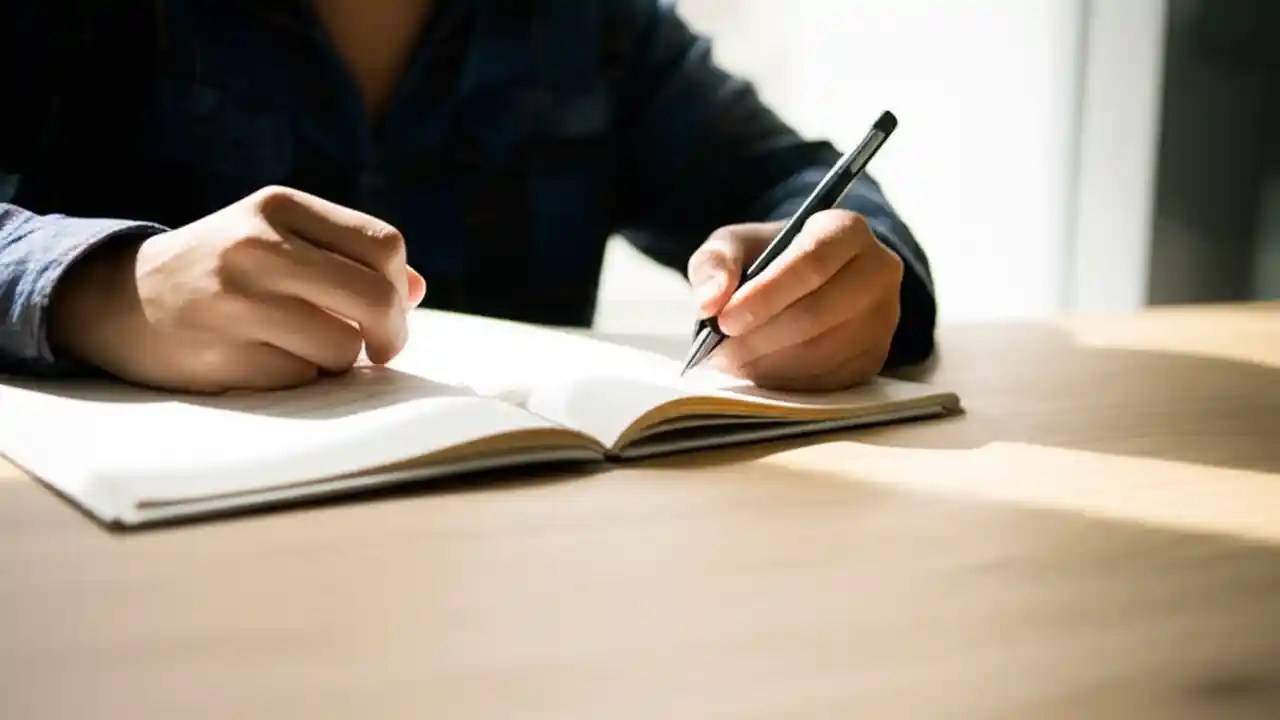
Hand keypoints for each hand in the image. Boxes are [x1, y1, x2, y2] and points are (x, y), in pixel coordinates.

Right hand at [49, 186, 426, 392]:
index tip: (390, 311)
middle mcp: (258, 246)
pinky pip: (302, 378)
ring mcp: (237, 301)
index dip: (400, 288)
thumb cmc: (223, 270)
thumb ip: (347, 256)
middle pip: (375, 297)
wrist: (121, 300)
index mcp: (279, 206)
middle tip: (382, 349)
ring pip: (344, 347)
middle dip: (392, 333)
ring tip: (307, 349)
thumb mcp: (278, 237)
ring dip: (339, 360)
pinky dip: (300, 378)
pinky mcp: (222, 353)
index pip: (384, 245)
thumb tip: (417, 290)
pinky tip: (267, 361)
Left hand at [686, 210, 902, 390]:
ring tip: (733, 362)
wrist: (808, 282)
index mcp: (846, 230)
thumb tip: (709, 303)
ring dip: (769, 364)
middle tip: (719, 352)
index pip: (812, 263)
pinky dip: (787, 381)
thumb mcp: (735, 245)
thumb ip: (715, 264)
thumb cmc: (768, 259)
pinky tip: (760, 372)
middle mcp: (878, 270)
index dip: (766, 295)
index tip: (724, 320)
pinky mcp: (876, 357)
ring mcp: (884, 318)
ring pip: (824, 352)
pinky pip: (830, 380)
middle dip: (760, 338)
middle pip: (818, 313)